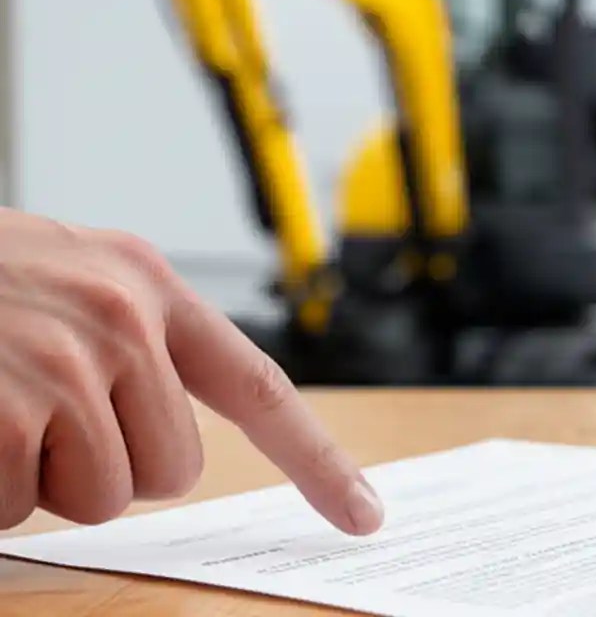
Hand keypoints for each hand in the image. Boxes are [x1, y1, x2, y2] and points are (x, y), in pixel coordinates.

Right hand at [0, 209, 381, 533]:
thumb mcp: (60, 277)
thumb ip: (128, 339)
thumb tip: (165, 445)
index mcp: (145, 283)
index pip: (258, 387)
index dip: (317, 461)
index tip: (363, 515)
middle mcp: (122, 315)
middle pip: (169, 470)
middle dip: (103, 465)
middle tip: (28, 409)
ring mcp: (65, 360)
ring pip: (101, 496)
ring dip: (39, 479)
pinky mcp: (11, 406)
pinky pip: (25, 508)